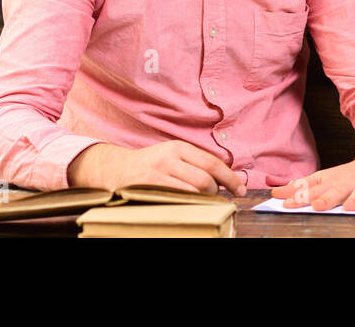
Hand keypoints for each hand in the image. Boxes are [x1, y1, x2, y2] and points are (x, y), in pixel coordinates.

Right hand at [67, 141, 246, 195]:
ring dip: (203, 200)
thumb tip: (224, 178)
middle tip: (216, 198)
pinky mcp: (147, 188)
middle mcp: (168, 157)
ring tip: (202, 202)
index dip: (230, 178)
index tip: (241, 189)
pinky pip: (176, 200)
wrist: (113, 168)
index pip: (212, 163)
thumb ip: (193, 163)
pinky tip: (188, 206)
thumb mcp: (170, 155)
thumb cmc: (148, 164)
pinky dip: (187, 205)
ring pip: (192, 191)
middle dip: (215, 192)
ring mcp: (157, 174)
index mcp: (178, 147)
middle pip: (205, 179)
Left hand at [270, 142, 354, 210]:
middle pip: (334, 191)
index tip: (285, 204)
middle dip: (325, 199)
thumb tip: (276, 193)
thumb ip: (302, 187)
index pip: (313, 189)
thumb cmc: (348, 176)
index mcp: (332, 181)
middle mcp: (347, 182)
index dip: (300, 196)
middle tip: (316, 207)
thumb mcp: (325, 178)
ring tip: (350, 208)